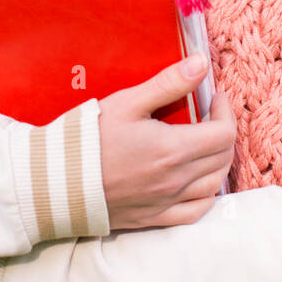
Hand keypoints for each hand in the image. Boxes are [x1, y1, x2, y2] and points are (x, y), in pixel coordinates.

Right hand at [98, 54, 235, 231]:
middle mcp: (176, 180)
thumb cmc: (87, 139)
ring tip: (207, 144)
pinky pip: (195, 212)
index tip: (215, 97)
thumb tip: (201, 64)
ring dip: (219, 162)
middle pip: (222, 158)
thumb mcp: (127, 103)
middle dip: (223, 132)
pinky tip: (199, 182)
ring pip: (214, 186)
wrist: (55, 182)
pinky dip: (207, 196)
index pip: (223, 133)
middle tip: (210, 115)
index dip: (225, 111)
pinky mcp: (154, 218)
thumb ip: (168, 83)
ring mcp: (167, 202)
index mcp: (173, 149)